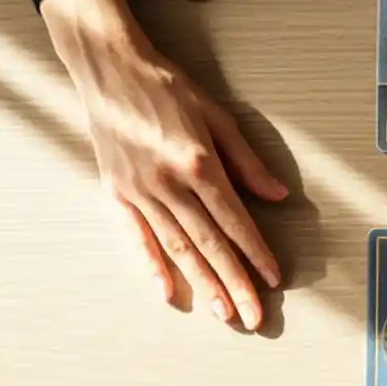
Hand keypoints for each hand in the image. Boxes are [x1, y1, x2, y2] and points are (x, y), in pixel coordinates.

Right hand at [41, 0, 285, 329]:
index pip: (234, 220)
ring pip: (178, 247)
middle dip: (235, 283)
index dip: (256, 252)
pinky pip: (138, 236)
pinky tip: (168, 291)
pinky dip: (153, 265)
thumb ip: (247, 161)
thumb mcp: (216, 116)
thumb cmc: (167, 87)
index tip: (274, 279)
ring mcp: (140, 190)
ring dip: (202, 284)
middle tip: (254, 318)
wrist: (109, 67)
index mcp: (198, 162)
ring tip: (222, 314)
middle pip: (209, 244)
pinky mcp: (117, 192)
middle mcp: (169, 182)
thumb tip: (277, 195)